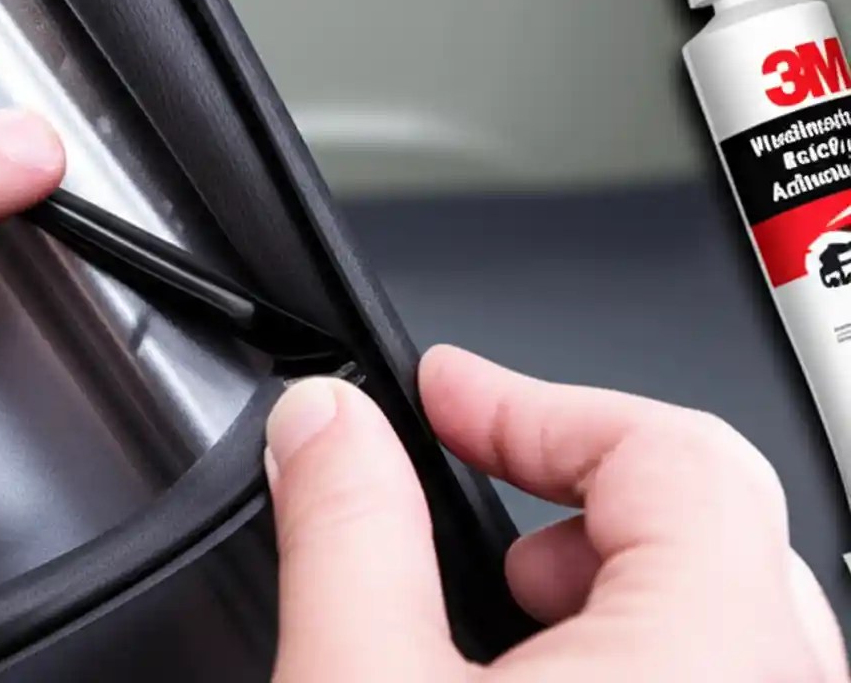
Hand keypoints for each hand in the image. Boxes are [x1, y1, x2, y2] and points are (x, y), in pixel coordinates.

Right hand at [265, 345, 847, 681]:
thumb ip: (345, 532)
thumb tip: (323, 421)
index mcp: (712, 659)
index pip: (669, 451)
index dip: (531, 403)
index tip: (447, 396)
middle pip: (710, 524)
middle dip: (569, 493)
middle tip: (471, 499)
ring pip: (726, 616)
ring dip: (604, 587)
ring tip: (500, 626)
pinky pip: (727, 679)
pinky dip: (637, 657)